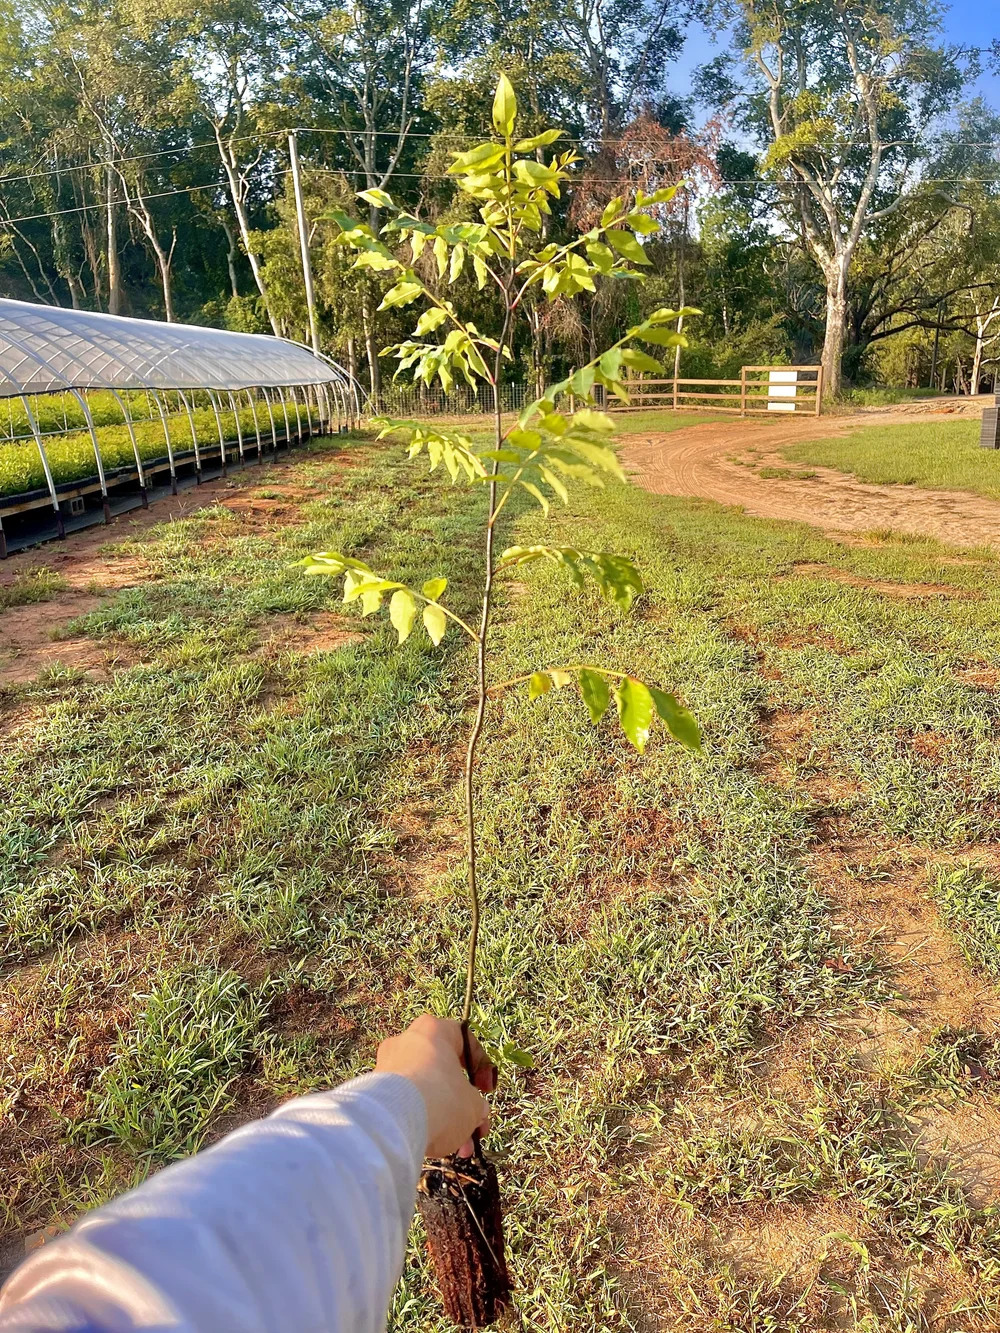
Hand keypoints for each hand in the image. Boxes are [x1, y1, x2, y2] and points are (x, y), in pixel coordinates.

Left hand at [376, 1014, 494, 1157]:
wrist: (393, 1124)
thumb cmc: (441, 1101)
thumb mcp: (473, 1105)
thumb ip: (476, 1104)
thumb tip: (475, 1111)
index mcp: (433, 1030)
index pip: (464, 1040)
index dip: (482, 1067)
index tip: (488, 1091)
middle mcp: (406, 1042)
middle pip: (443, 1072)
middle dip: (461, 1103)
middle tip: (474, 1126)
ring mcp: (386, 1066)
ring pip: (425, 1091)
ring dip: (444, 1118)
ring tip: (459, 1148)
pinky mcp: (373, 1092)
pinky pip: (405, 1104)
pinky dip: (421, 1121)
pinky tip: (433, 1146)